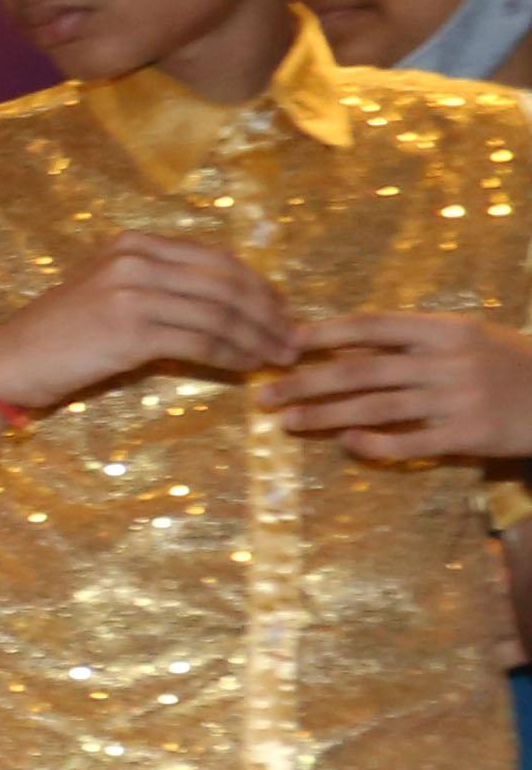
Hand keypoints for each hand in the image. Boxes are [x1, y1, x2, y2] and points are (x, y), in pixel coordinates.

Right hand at [0, 232, 292, 417]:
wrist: (8, 364)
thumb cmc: (59, 337)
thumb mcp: (109, 294)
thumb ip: (160, 287)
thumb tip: (227, 306)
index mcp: (133, 245)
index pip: (216, 258)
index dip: (258, 284)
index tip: (282, 310)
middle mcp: (135, 261)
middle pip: (226, 282)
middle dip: (268, 312)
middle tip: (293, 336)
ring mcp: (132, 293)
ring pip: (219, 313)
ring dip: (258, 337)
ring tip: (279, 356)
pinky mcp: (131, 332)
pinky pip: (200, 342)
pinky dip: (231, 355)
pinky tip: (247, 367)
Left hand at [266, 312, 531, 463]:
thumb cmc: (507, 363)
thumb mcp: (465, 338)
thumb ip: (410, 342)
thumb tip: (342, 348)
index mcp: (445, 329)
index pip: (373, 325)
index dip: (325, 334)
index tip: (284, 344)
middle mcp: (447, 361)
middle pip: (361, 370)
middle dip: (305, 382)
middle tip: (263, 394)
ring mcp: (457, 399)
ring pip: (374, 408)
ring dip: (323, 415)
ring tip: (285, 422)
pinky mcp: (467, 435)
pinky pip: (408, 443)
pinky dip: (373, 444)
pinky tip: (344, 443)